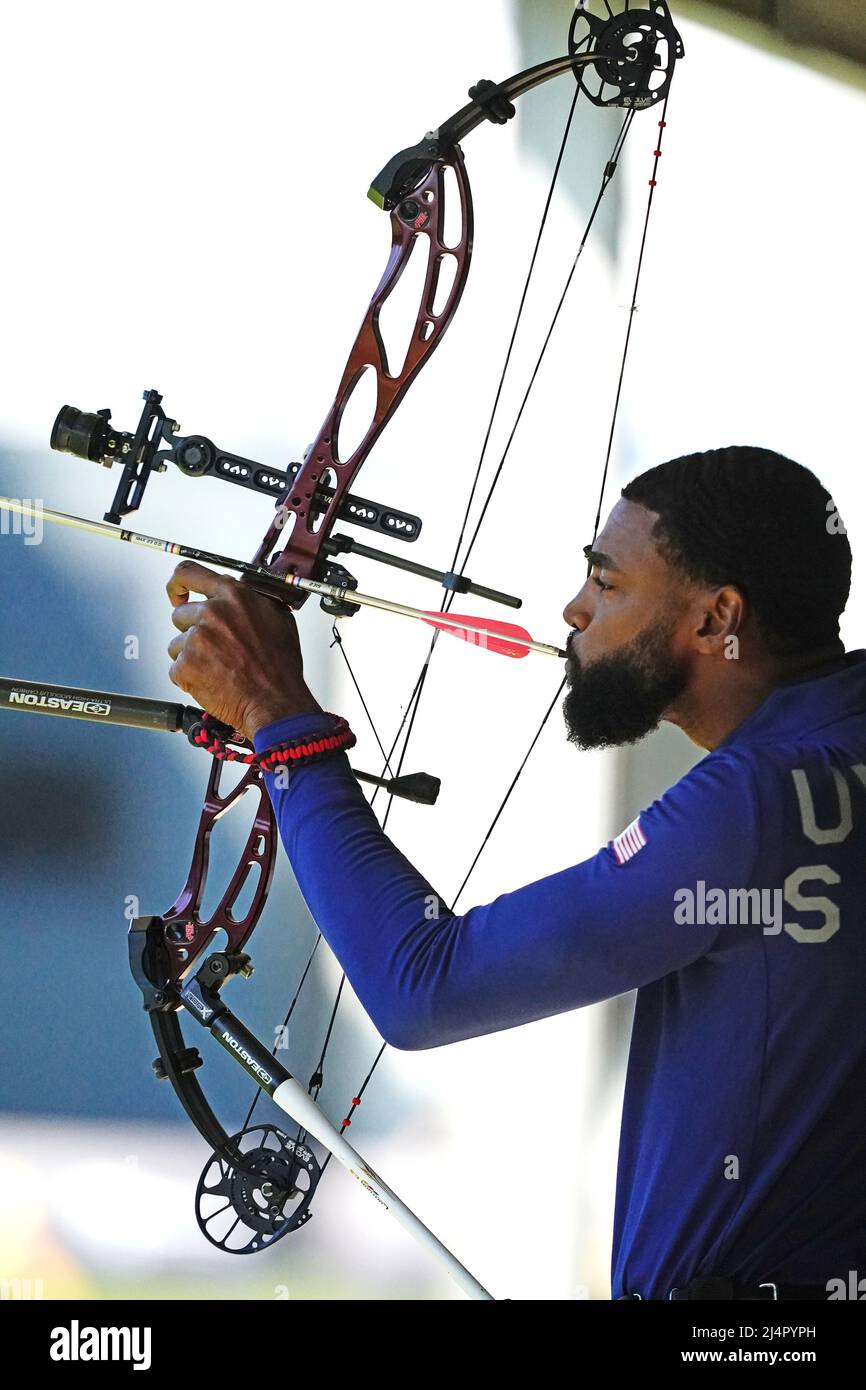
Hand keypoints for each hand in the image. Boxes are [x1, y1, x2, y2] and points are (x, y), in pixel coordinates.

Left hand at [166, 561, 322, 740]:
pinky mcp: (186, 665)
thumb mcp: (278, 619)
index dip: (179, 585)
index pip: (190, 573)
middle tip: (214, 649)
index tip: (178, 594)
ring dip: (192, 656)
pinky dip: (190, 678)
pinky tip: (213, 681)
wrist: (276, 702)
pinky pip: (176, 669)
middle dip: (193, 631)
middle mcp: (213, 613)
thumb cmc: (280, 667)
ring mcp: (197, 639)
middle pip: (181, 614)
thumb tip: (240, 594)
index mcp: (234, 596)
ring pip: (177, 644)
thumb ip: (252, 601)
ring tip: (218, 669)